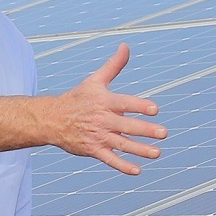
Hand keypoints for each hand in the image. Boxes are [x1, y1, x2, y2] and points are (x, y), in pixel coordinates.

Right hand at [50, 44, 166, 175]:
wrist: (52, 119)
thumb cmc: (78, 98)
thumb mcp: (95, 80)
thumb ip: (114, 65)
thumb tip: (126, 46)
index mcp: (104, 102)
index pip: (124, 103)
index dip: (139, 106)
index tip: (155, 109)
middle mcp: (102, 120)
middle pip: (126, 126)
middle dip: (145, 130)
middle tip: (164, 133)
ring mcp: (98, 136)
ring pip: (121, 144)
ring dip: (139, 150)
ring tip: (157, 153)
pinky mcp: (93, 150)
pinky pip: (109, 159)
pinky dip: (122, 166)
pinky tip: (137, 170)